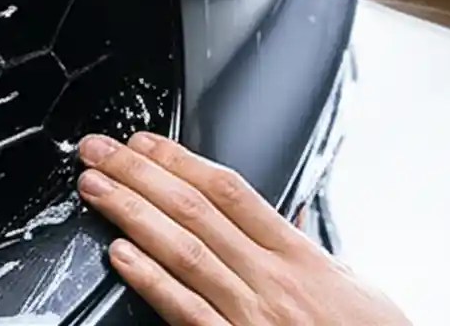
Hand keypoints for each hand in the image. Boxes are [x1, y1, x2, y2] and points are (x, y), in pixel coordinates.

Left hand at [76, 132, 409, 325]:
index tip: (142, 141)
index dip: (180, 160)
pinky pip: (187, 310)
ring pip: (184, 251)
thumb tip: (289, 212)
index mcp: (299, 256)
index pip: (230, 191)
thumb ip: (308, 244)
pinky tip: (120, 255)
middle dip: (139, 174)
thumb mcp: (353, 285)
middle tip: (98, 150)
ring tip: (96, 188)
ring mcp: (253, 315)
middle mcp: (273, 280)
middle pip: (195, 211)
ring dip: (131, 214)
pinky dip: (151, 280)